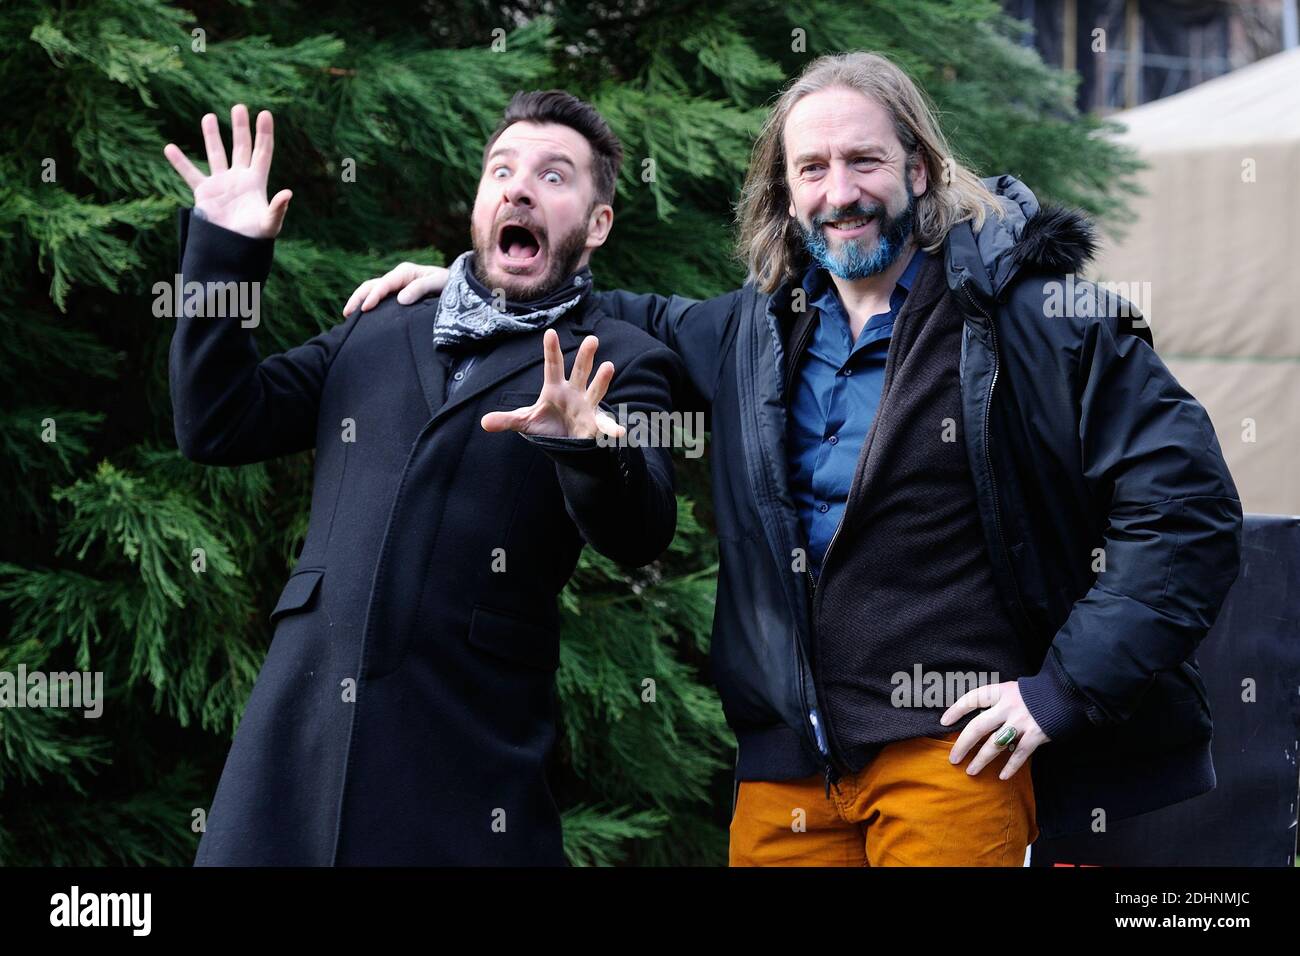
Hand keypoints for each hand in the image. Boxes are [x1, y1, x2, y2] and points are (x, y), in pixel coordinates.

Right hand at [163, 104, 291, 239]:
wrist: (233, 249)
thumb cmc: (255, 238)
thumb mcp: (270, 223)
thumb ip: (278, 208)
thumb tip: (288, 193)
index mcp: (256, 181)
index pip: (262, 152)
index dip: (264, 133)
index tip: (265, 114)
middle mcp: (239, 178)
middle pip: (240, 147)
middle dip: (240, 128)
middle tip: (238, 107)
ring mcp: (221, 183)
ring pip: (216, 154)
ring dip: (212, 136)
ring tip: (209, 116)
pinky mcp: (204, 193)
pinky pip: (190, 173)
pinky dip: (180, 162)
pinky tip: (169, 148)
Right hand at [343, 262, 449, 315]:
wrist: (461, 286)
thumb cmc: (452, 284)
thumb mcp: (439, 283)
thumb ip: (420, 288)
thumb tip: (400, 299)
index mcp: (406, 272)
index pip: (384, 284)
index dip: (373, 295)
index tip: (365, 309)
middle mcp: (398, 277)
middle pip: (372, 285)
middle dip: (358, 298)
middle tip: (346, 313)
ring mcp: (397, 286)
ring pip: (372, 291)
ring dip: (360, 301)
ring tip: (348, 316)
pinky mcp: (398, 295)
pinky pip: (380, 299)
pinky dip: (368, 305)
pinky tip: (361, 317)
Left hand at [480, 329, 625, 439]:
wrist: (564, 440)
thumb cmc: (547, 424)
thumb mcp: (525, 421)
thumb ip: (507, 420)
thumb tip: (484, 422)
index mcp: (555, 388)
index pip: (553, 366)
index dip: (551, 351)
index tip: (550, 332)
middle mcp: (574, 392)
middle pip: (580, 371)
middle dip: (586, 356)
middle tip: (592, 339)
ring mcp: (587, 406)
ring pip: (596, 390)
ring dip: (602, 379)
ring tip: (608, 366)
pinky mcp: (594, 424)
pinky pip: (605, 426)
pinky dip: (612, 429)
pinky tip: (620, 432)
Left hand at [939, 680, 1049, 779]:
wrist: (1067, 692)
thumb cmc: (1038, 693)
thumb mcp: (1014, 689)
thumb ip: (999, 702)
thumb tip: (979, 717)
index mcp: (1001, 692)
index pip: (972, 698)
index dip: (957, 710)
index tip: (944, 722)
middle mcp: (1008, 706)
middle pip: (978, 727)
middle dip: (963, 744)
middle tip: (953, 758)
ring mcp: (1021, 722)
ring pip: (995, 744)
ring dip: (981, 759)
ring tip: (970, 770)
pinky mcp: (1035, 735)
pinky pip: (1019, 754)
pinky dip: (1010, 766)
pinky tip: (1002, 776)